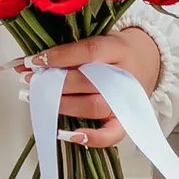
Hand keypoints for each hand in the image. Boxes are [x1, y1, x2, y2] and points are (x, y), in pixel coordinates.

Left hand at [17, 24, 162, 154]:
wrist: (148, 61)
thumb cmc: (115, 52)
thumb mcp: (98, 40)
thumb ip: (70, 50)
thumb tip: (30, 62)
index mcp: (118, 49)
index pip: (88, 51)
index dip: (59, 56)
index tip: (34, 60)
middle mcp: (124, 77)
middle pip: (87, 81)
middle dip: (54, 82)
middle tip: (30, 81)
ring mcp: (125, 101)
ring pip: (92, 106)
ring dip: (62, 105)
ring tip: (40, 100)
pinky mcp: (125, 121)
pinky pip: (111, 135)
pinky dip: (91, 138)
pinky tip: (69, 134)